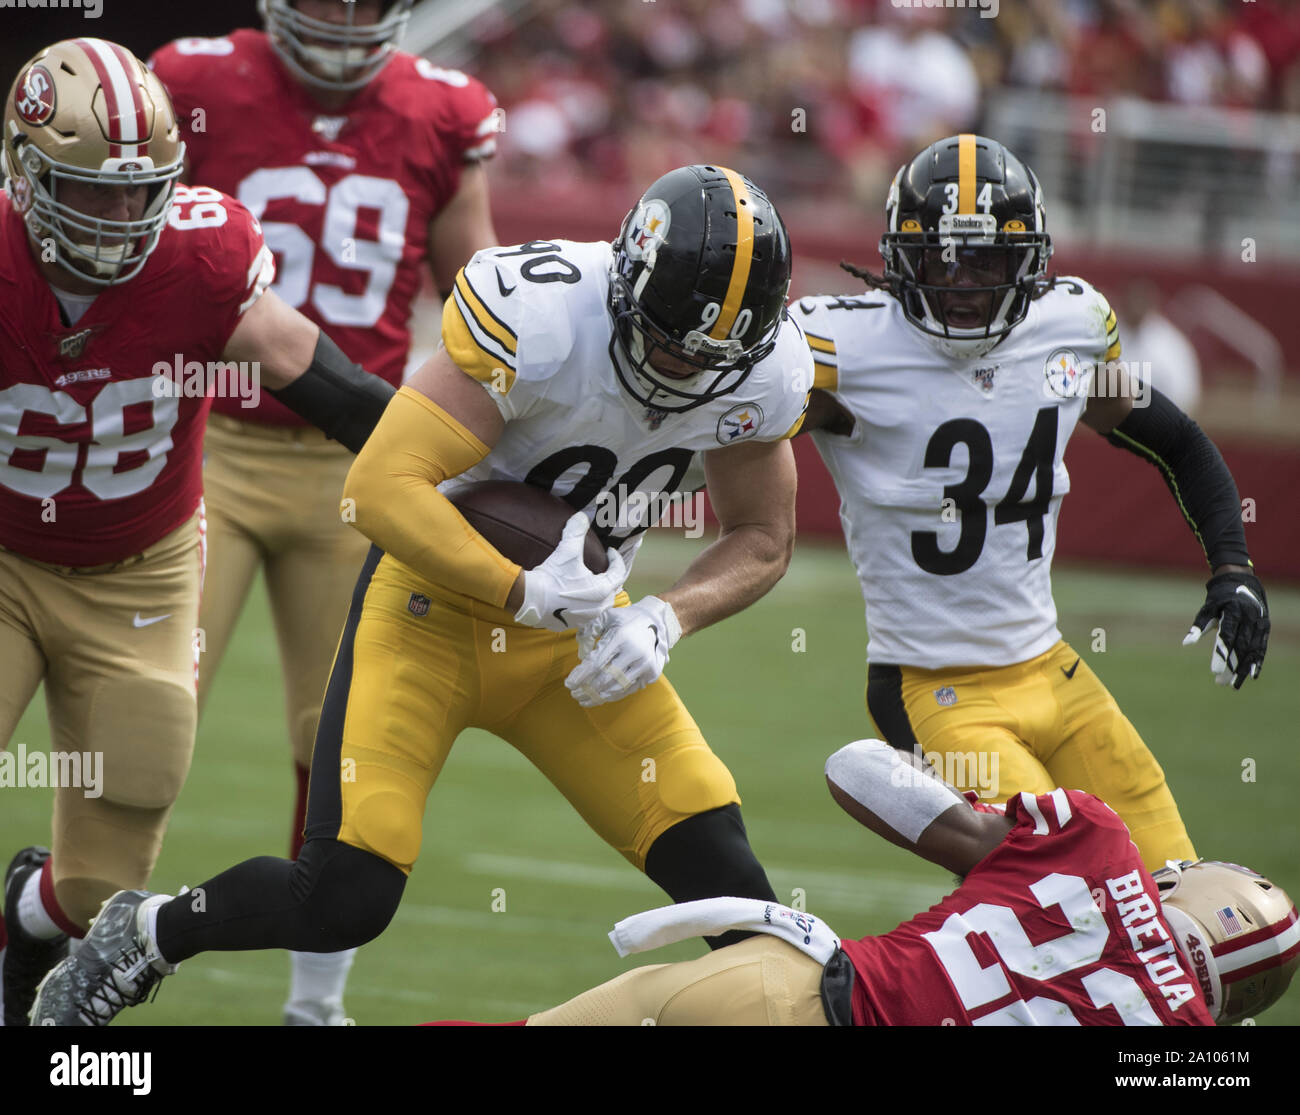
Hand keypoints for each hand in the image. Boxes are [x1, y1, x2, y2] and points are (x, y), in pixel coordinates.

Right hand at [514, 513, 626, 631]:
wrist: (529, 599)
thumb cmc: (552, 576)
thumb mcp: (567, 551)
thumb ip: (576, 532)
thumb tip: (582, 516)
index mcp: (602, 590)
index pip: (618, 573)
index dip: (616, 559)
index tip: (609, 551)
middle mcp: (597, 608)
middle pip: (611, 591)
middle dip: (610, 578)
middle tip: (604, 567)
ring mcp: (584, 619)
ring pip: (598, 605)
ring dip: (598, 594)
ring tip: (591, 582)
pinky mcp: (569, 624)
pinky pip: (583, 614)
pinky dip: (583, 605)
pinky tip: (575, 597)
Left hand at [566, 596, 681, 707]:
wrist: (657, 621)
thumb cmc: (627, 619)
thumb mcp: (607, 616)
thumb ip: (590, 631)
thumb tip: (581, 653)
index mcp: (621, 637)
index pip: (596, 663)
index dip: (581, 676)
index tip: (569, 684)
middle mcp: (634, 652)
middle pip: (605, 679)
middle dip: (587, 689)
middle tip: (574, 694)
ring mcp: (645, 664)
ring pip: (617, 688)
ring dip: (598, 696)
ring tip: (584, 699)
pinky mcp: (652, 673)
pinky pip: (629, 689)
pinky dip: (613, 695)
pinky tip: (601, 697)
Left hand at [1182, 570, 1268, 688]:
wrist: (1241, 583)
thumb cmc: (1219, 600)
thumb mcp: (1207, 609)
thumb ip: (1198, 626)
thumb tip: (1186, 644)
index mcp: (1232, 611)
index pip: (1226, 637)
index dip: (1221, 655)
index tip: (1214, 671)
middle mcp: (1249, 618)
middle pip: (1240, 647)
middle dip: (1230, 666)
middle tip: (1220, 683)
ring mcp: (1259, 623)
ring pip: (1251, 651)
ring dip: (1242, 669)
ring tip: (1232, 685)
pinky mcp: (1265, 628)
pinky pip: (1261, 648)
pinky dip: (1256, 662)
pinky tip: (1251, 676)